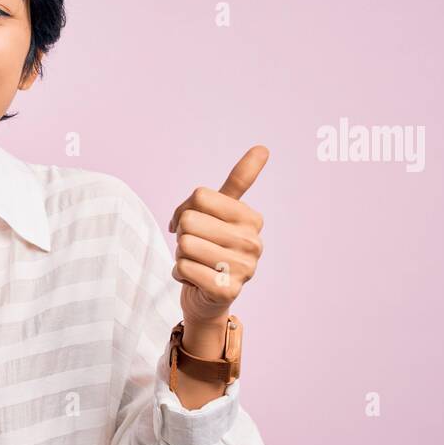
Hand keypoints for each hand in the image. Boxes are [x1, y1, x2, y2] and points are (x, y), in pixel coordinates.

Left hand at [167, 145, 266, 326]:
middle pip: (190, 220)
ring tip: (197, 264)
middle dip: (182, 236)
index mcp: (252, 218)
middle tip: (196, 248)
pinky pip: (182, 268)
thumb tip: (263, 147)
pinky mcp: (227, 290)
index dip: (185, 209)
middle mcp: (253, 242)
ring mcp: (244, 268)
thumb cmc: (210, 248)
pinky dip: (179, 274)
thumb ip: (239, 181)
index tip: (194, 223)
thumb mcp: (221, 212)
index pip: (200, 195)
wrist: (207, 297)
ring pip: (184, 244)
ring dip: (180, 256)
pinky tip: (195, 280)